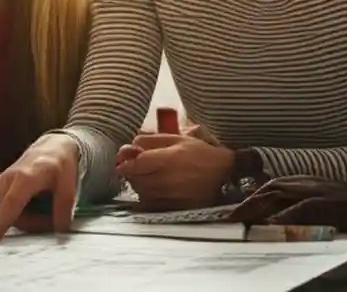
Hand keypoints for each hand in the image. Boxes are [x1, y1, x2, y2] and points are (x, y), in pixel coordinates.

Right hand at [0, 133, 80, 242]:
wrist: (52, 148)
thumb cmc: (60, 165)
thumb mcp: (69, 186)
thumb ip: (64, 209)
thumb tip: (60, 231)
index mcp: (26, 177)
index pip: (12, 203)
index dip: (2, 222)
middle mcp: (8, 179)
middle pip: (13, 215)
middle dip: (32, 223)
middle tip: (51, 219)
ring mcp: (2, 183)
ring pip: (11, 214)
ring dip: (28, 218)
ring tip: (46, 208)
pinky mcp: (0, 187)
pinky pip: (9, 209)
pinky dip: (22, 213)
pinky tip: (36, 204)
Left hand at [116, 134, 231, 210]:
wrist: (225, 175)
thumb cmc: (200, 153)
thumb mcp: (177, 138)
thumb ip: (152, 140)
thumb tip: (130, 144)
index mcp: (167, 159)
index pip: (136, 164)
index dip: (125, 163)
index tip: (122, 161)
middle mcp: (167, 179)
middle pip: (136, 179)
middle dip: (131, 172)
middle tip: (136, 167)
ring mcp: (170, 196)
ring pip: (141, 192)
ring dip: (139, 184)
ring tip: (147, 177)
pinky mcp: (175, 208)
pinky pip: (151, 204)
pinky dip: (147, 196)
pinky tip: (154, 189)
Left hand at [231, 177, 346, 233]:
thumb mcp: (327, 204)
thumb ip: (305, 209)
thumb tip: (282, 222)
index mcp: (304, 184)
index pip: (267, 190)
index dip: (246, 203)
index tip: (229, 217)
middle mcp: (305, 184)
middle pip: (264, 192)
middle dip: (242, 207)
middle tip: (223, 223)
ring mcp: (314, 192)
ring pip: (274, 197)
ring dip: (253, 210)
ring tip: (236, 225)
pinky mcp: (325, 204)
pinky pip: (296, 210)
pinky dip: (280, 218)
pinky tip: (268, 227)